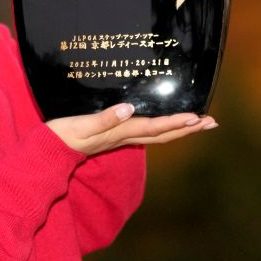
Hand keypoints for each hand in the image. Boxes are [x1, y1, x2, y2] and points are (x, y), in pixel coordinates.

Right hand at [46, 103, 216, 155]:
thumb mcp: (80, 126)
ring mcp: (120, 137)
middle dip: (187, 129)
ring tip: (199, 122)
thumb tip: (128, 109)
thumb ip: (104, 119)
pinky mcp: (115, 135)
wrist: (48, 151)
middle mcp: (124, 136)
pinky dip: (163, 127)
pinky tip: (167, 122)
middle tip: (211, 122)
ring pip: (157, 134)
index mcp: (120, 133)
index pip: (154, 128)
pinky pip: (146, 132)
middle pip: (163, 134)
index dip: (175, 123)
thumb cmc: (62, 136)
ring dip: (180, 129)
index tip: (196, 118)